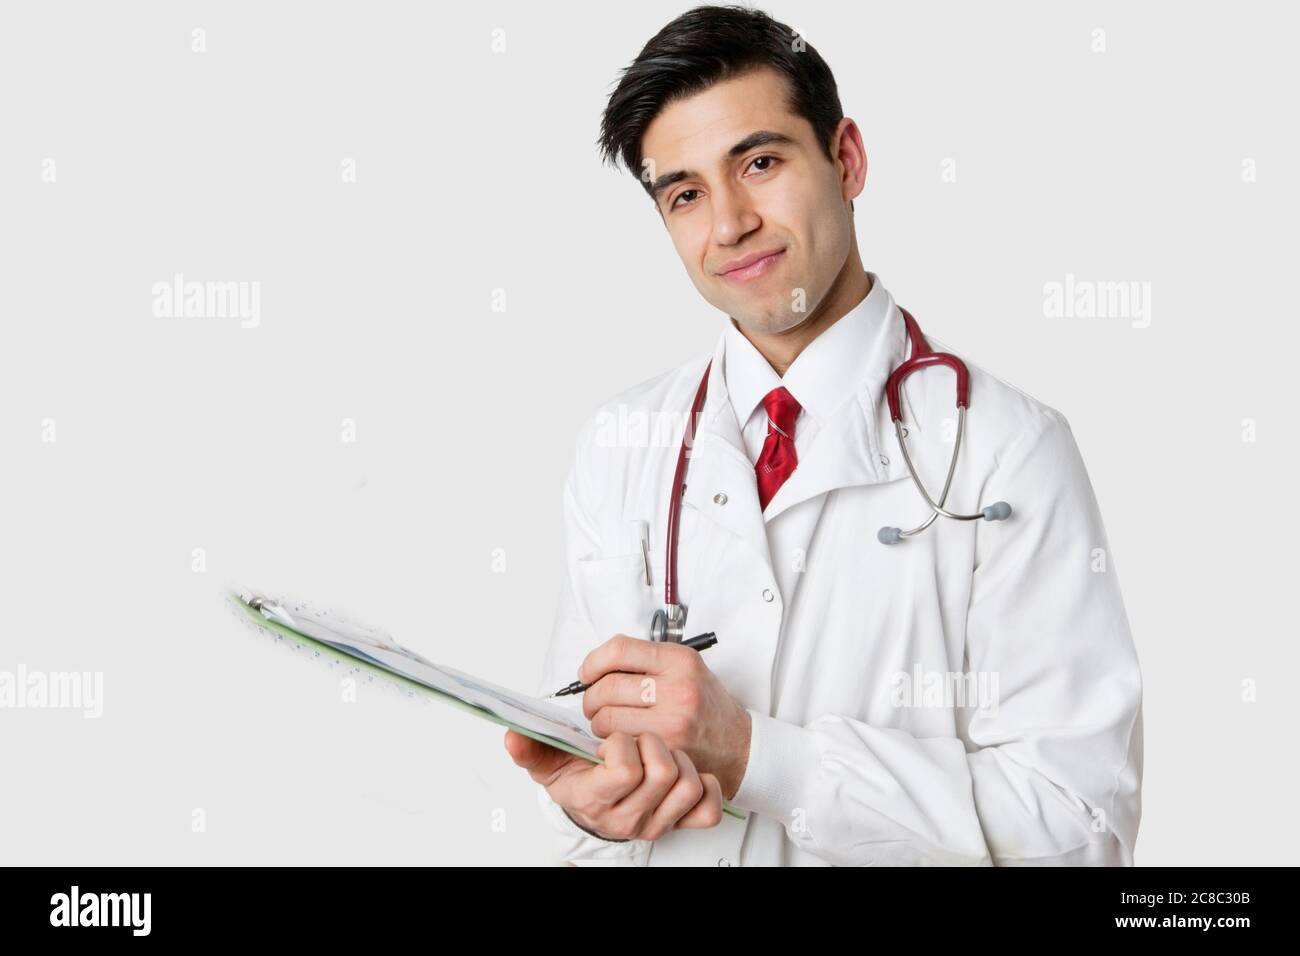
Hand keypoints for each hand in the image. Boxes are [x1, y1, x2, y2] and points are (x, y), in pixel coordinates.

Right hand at [504, 729, 722, 840]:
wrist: (597, 813)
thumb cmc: (580, 784)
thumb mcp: (549, 767)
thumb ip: (531, 750)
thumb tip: (513, 736)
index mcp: (597, 800)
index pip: (624, 771)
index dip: (621, 745)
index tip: (611, 739)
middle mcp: (629, 817)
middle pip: (662, 772)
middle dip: (650, 742)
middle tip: (637, 739)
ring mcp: (658, 823)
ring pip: (687, 784)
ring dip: (678, 758)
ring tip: (658, 751)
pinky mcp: (682, 824)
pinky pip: (708, 808)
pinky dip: (706, 785)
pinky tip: (687, 771)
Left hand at [578, 635, 751, 799]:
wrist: (738, 745)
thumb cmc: (704, 705)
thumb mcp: (685, 668)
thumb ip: (645, 661)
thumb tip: (595, 667)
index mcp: (679, 660)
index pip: (618, 650)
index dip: (592, 662)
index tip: (587, 673)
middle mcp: (678, 688)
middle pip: (607, 687)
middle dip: (591, 698)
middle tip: (595, 704)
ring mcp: (672, 721)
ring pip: (606, 718)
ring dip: (598, 723)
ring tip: (610, 724)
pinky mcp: (666, 750)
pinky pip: (619, 743)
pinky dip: (610, 743)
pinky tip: (621, 741)